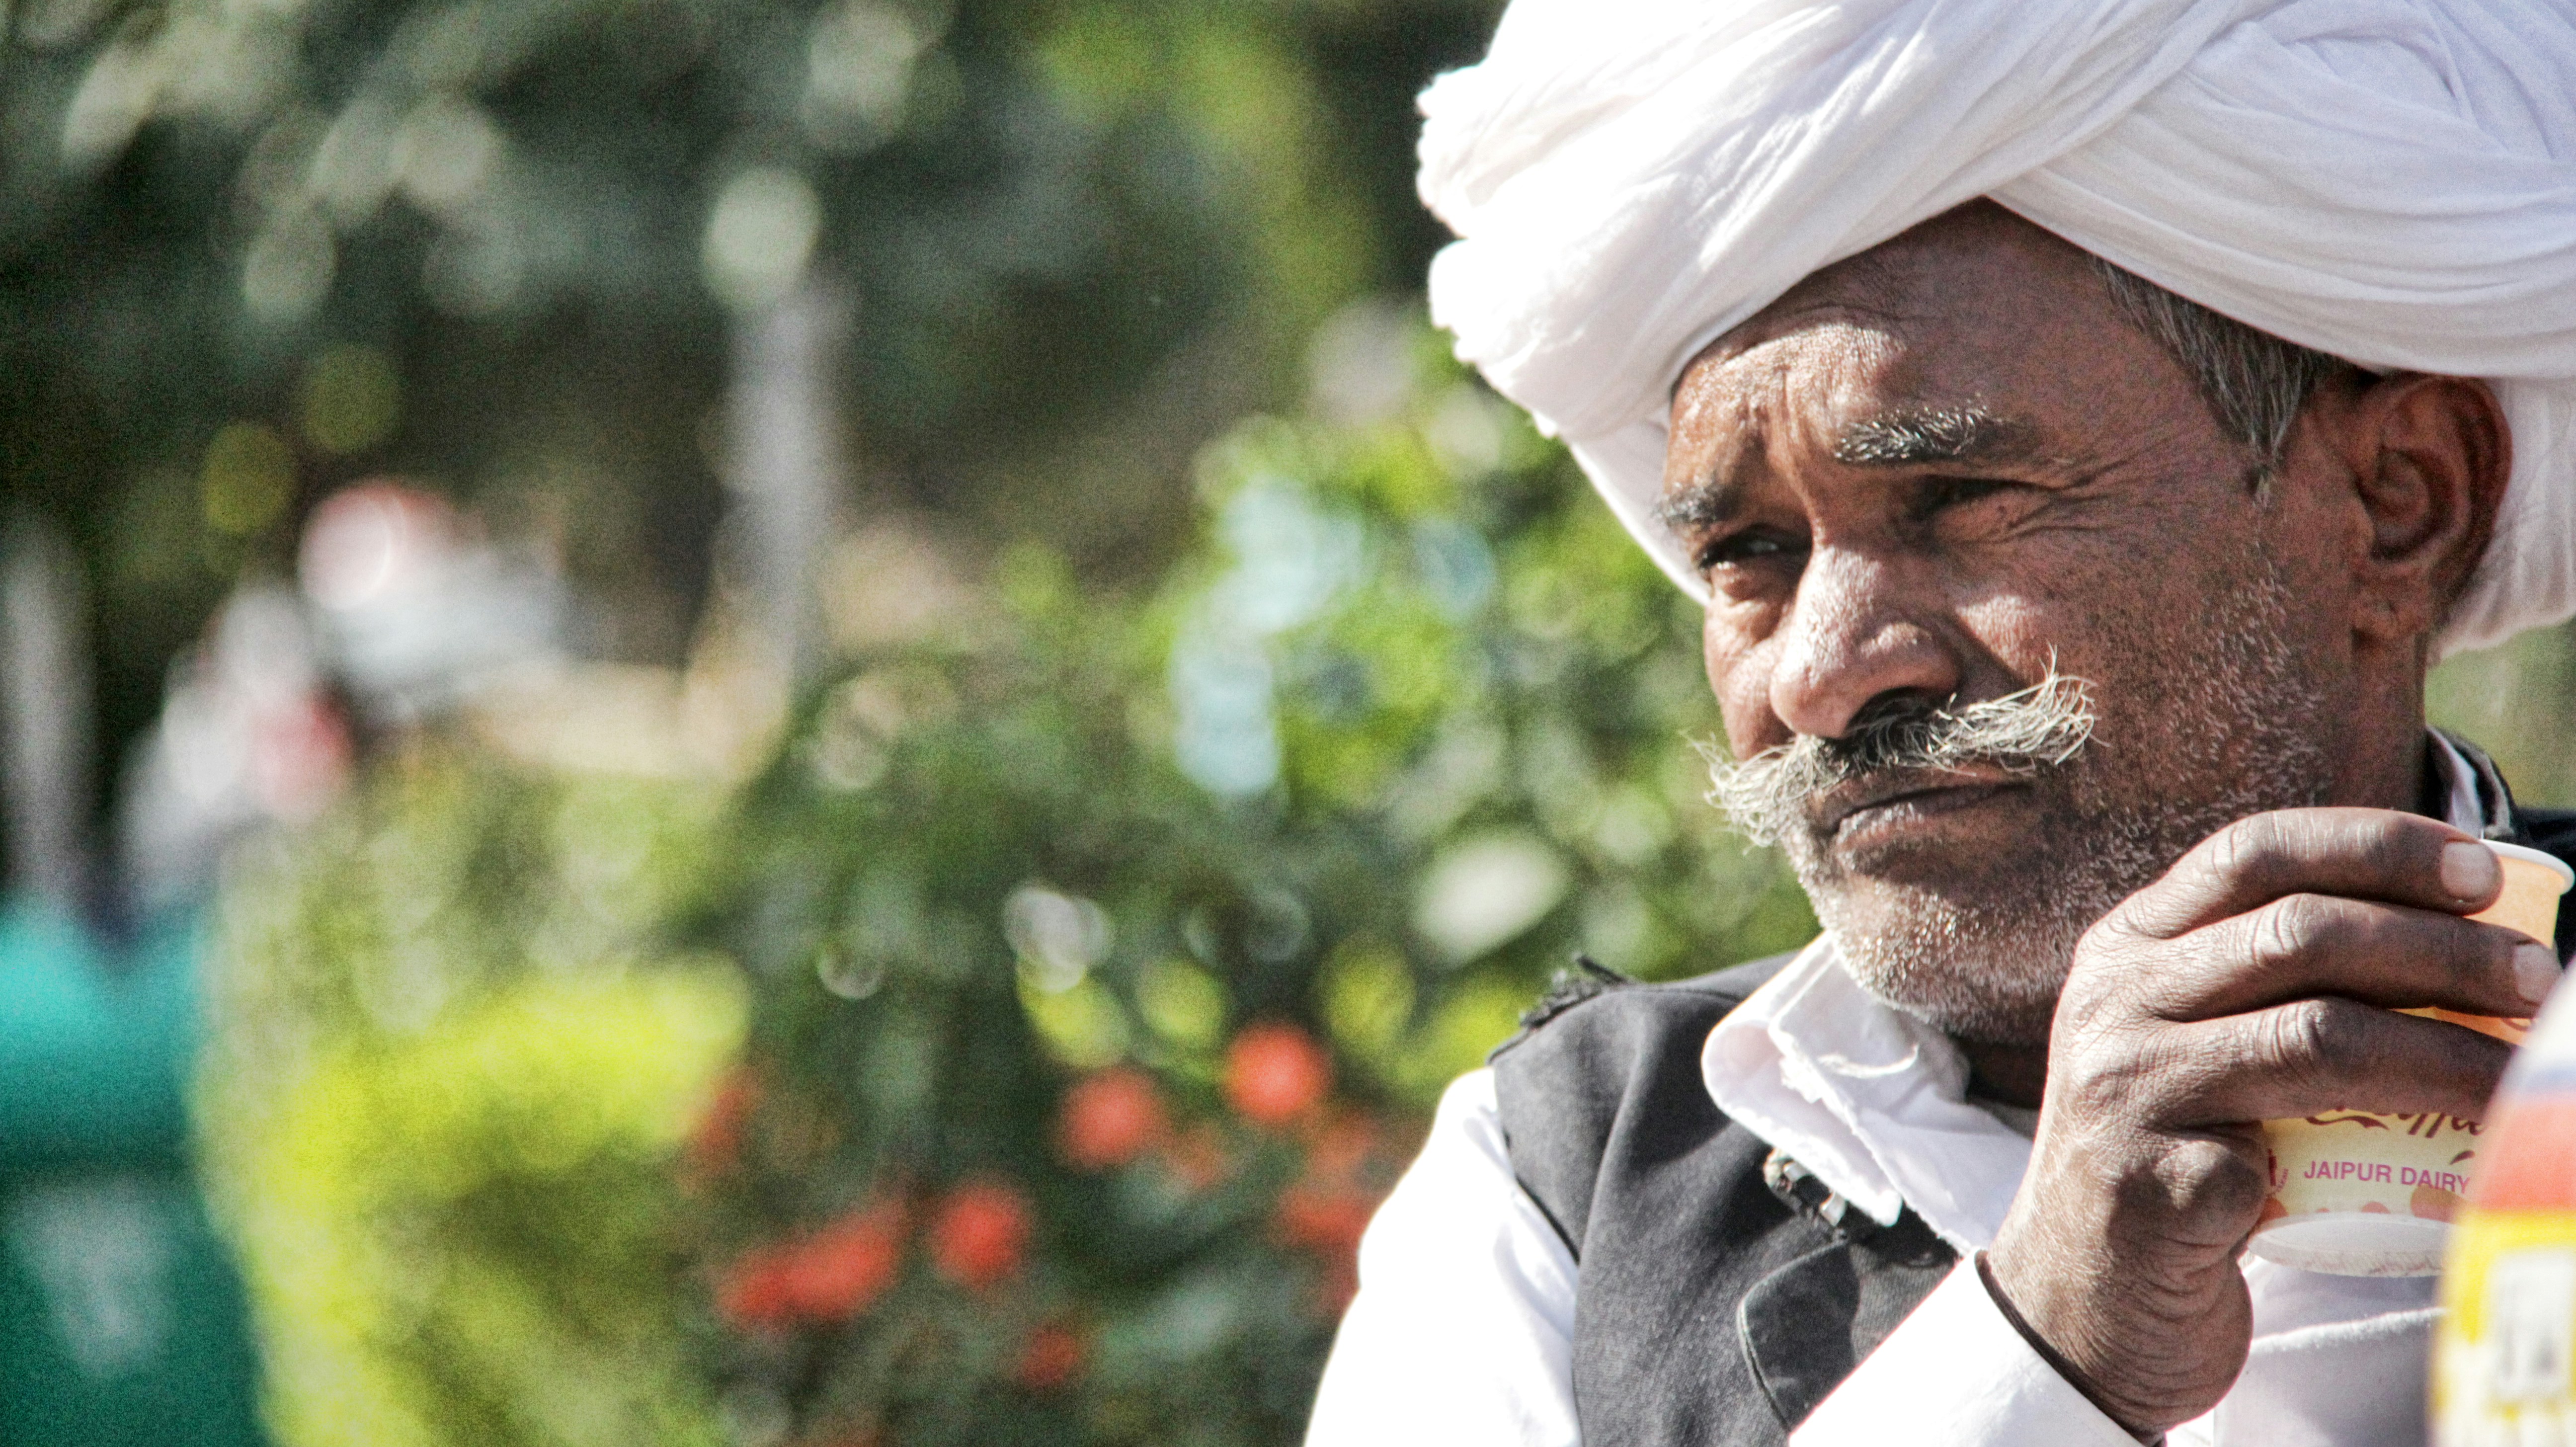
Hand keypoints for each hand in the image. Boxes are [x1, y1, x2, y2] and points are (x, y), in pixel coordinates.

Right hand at [1983, 807, 2554, 1432]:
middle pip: (2299, 934)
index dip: (2373, 845)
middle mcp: (2113, 1007)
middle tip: (2534, 979)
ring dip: (2448, 1049)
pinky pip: (2298, 1158)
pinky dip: (2396, 1160)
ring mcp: (2126, 1095)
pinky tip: (2455, 1165)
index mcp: (2123, 950)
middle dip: (2440, 948)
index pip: (2253, 854)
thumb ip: (2263, 985)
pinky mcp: (2155, 1189)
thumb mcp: (2187, 1045)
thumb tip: (2456, 938)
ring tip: (2523, 1067)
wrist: (2076, 1299)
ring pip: (2316, 1037)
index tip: (2480, 873)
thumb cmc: (2172, 1158)